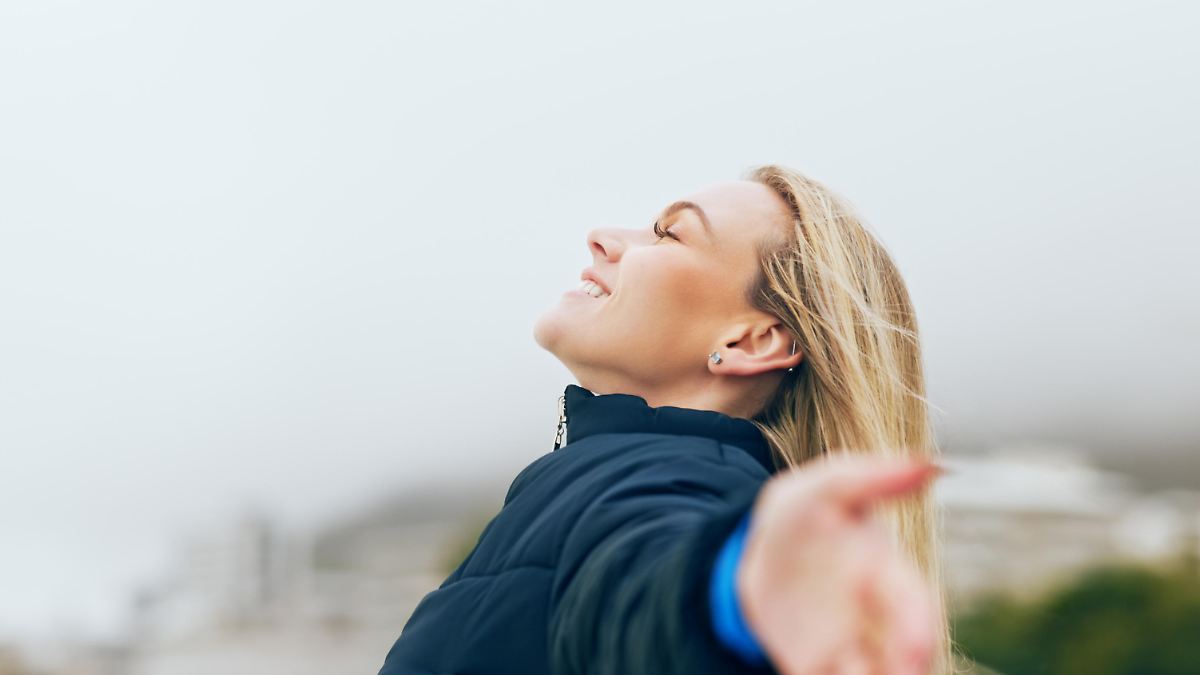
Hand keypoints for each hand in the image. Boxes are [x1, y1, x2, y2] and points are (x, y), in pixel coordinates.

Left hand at [737, 455, 941, 674]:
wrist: (762, 553)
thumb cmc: (806, 514)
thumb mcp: (822, 488)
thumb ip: (869, 476)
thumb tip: (932, 464)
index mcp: (884, 575)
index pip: (912, 607)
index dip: (916, 631)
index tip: (913, 654)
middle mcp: (873, 620)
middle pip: (900, 659)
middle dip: (902, 669)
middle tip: (899, 674)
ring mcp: (845, 648)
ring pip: (870, 673)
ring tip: (845, 672)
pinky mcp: (811, 667)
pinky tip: (816, 672)